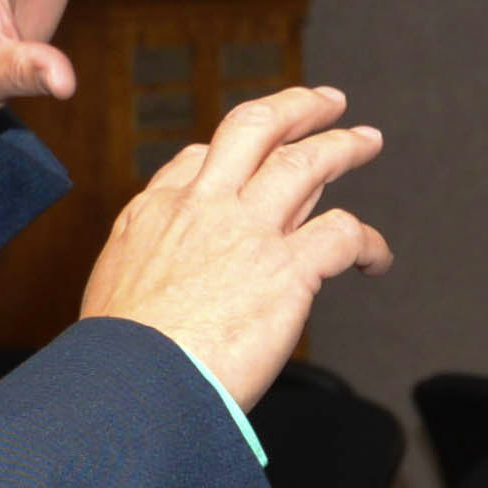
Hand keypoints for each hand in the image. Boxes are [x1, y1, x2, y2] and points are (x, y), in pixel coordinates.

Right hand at [79, 83, 389, 412]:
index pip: (200, 157)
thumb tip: (167, 278)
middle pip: (255, 129)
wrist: (133, 385)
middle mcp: (204, 207)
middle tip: (327, 102)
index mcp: (156, 212)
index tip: (255, 155)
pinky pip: (345, 234)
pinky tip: (376, 258)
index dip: (234, 149)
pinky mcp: (288, 269)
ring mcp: (248, 233)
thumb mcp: (111, 287)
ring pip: (307, 163)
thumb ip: (145, 263)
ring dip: (344, 146)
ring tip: (366, 140)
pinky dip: (369, 242)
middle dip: (297, 107)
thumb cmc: (121, 357)